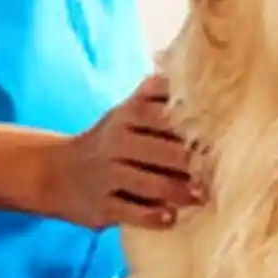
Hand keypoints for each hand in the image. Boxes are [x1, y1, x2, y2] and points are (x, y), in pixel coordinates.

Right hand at [47, 74, 204, 228]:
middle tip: (217, 171)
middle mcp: (116, 143)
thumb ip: (156, 92)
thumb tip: (187, 61)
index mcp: (126, 115)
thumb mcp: (125, 111)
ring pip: (150, 184)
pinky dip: (154, 216)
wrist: (58, 173)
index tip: (219, 135)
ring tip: (202, 196)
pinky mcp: (102, 206)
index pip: (163, 114)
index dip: (193, 125)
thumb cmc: (110, 139)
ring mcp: (107, 175)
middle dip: (192, 162)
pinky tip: (172, 216)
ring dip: (180, 192)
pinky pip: (132, 213)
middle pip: (161, 151)